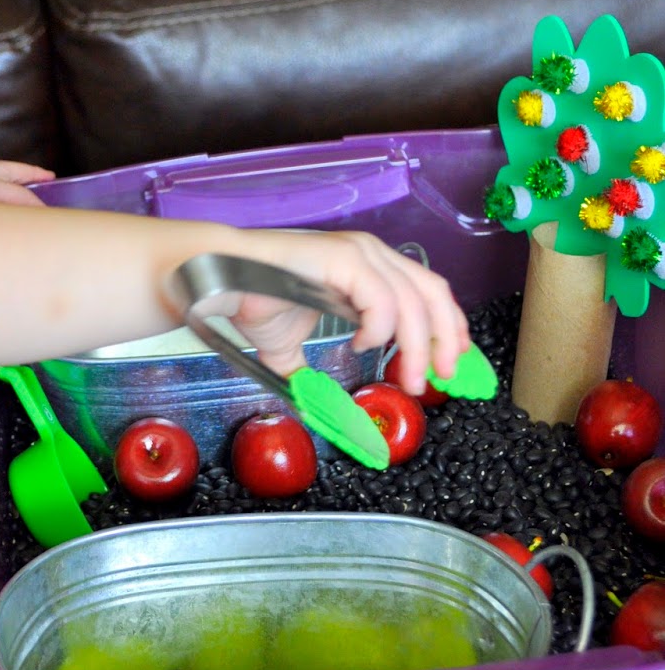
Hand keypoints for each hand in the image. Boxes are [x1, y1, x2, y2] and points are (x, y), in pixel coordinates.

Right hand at [230, 230, 468, 395]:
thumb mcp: (292, 352)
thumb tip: (320, 415)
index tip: (451, 363)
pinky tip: (364, 343)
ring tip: (407, 379)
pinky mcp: (343, 258)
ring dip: (417, 347)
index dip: (448, 328)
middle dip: (445, 340)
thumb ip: (313, 378)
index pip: (430, 291)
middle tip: (442, 378)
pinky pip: (382, 298)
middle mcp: (371, 255)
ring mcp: (359, 254)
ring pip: (414, 301)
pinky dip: (382, 327)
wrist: (219, 279)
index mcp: (370, 269)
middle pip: (434, 294)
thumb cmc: (253, 303)